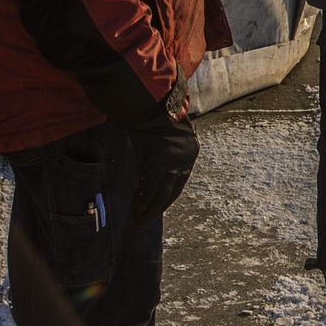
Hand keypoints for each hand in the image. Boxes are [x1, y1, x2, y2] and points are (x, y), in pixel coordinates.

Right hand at [127, 111, 199, 225]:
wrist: (150, 105)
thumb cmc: (156, 117)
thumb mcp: (168, 135)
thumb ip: (165, 153)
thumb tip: (148, 175)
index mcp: (191, 153)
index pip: (179, 182)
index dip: (167, 197)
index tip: (157, 207)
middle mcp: (184, 160)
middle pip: (171, 191)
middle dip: (157, 208)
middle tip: (145, 220)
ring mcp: (171, 163)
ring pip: (160, 194)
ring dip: (148, 210)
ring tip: (137, 220)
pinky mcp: (156, 164)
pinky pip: (148, 190)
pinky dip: (141, 201)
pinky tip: (134, 210)